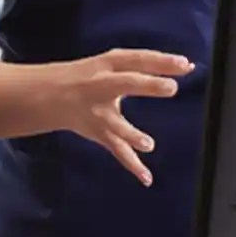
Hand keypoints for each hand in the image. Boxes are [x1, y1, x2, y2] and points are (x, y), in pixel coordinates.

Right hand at [56, 48, 194, 186]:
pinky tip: (147, 177)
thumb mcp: (110, 65)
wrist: (49, 95)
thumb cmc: (91, 77)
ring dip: (130, 134)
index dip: (160, 62)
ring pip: (115, 123)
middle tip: (171, 88)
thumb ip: (146, 67)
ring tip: (148, 144)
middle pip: (125, 84)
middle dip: (147, 86)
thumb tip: (186, 66)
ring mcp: (98, 111)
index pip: (135, 59)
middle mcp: (100, 85)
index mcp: (107, 64)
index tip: (184, 65)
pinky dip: (132, 164)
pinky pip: (116, 149)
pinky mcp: (98, 132)